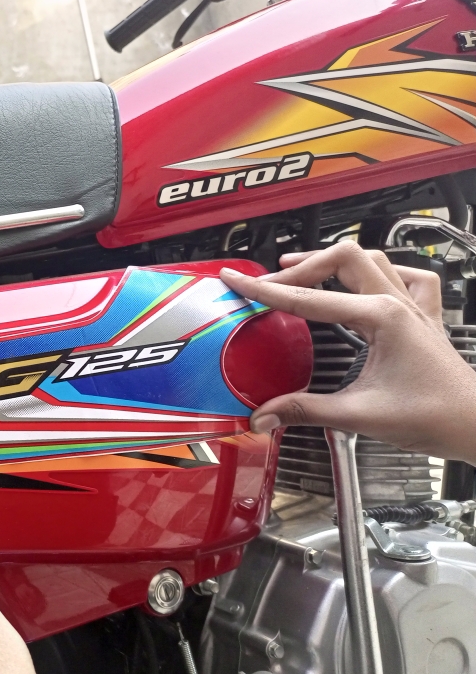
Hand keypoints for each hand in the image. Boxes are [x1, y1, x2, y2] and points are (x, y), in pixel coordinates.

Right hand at [220, 241, 475, 464]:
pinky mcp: (422, 318)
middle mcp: (398, 303)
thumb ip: (304, 410)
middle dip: (302, 264)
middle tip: (270, 280)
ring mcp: (413, 307)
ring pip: (371, 258)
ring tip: (302, 267)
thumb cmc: (434, 417)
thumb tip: (263, 414)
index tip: (239, 282)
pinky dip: (381, 269)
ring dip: (334, 260)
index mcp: (382, 317)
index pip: (308, 299)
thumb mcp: (359, 415)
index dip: (266, 291)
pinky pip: (406, 275)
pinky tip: (369, 278)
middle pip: (343, 257)